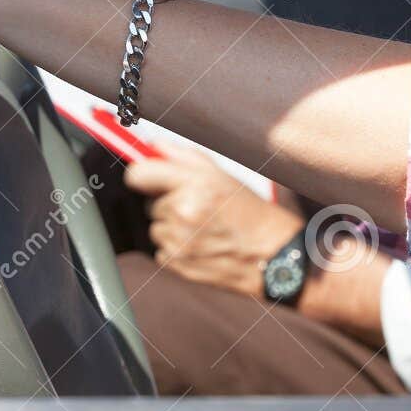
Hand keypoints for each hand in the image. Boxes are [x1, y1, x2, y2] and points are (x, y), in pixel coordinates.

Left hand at [125, 149, 304, 303]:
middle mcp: (183, 211)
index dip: (142, 176)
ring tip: (203, 228)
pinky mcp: (177, 263)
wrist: (271, 256)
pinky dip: (176, 248)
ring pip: (155, 227)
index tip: (148, 179)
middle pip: (149, 203)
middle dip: (167, 203)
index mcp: (194, 183)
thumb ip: (182, 155)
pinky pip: (161, 250)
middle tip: (197, 208)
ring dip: (171, 227)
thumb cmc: (249, 211)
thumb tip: (151, 146)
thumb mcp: (221, 174)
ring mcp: (178, 240)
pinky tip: (201, 246)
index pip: (138, 175)